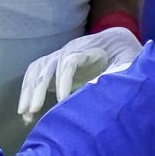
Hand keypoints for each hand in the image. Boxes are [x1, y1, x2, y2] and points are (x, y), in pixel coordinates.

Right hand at [17, 26, 141, 121]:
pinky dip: (27, 91)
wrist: (116, 41)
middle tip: (34, 110)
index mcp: (88, 48)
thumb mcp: (128, 60)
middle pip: (48, 66)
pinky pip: (34, 75)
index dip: (64, 80)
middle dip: (39, 89)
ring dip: (28, 92)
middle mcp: (69, 50)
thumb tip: (106, 86)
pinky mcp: (53, 65)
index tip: (63, 101)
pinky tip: (26, 111)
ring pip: (37, 71)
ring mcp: (59, 56)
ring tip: (25, 114)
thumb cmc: (124, 52)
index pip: (69, 61)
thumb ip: (120, 71)